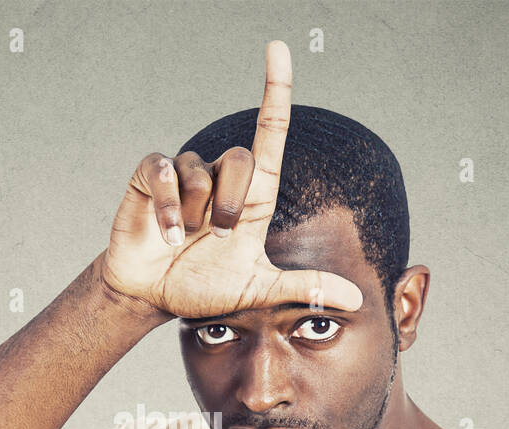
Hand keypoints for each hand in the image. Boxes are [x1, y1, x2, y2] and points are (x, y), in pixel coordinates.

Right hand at [99, 40, 363, 319]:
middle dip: (230, 204)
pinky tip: (165, 234)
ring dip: (195, 213)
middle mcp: (220, 177)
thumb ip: (303, 287)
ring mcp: (185, 174)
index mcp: (252, 196)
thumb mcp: (259, 290)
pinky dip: (169, 208)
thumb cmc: (204, 288)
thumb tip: (357, 299)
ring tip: (183, 240)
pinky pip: (166, 171)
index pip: (270, 133)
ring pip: (201, 170)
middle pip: (241, 157)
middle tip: (216, 238)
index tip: (280, 49)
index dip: (275, 90)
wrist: (154, 297)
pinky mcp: (152, 177)